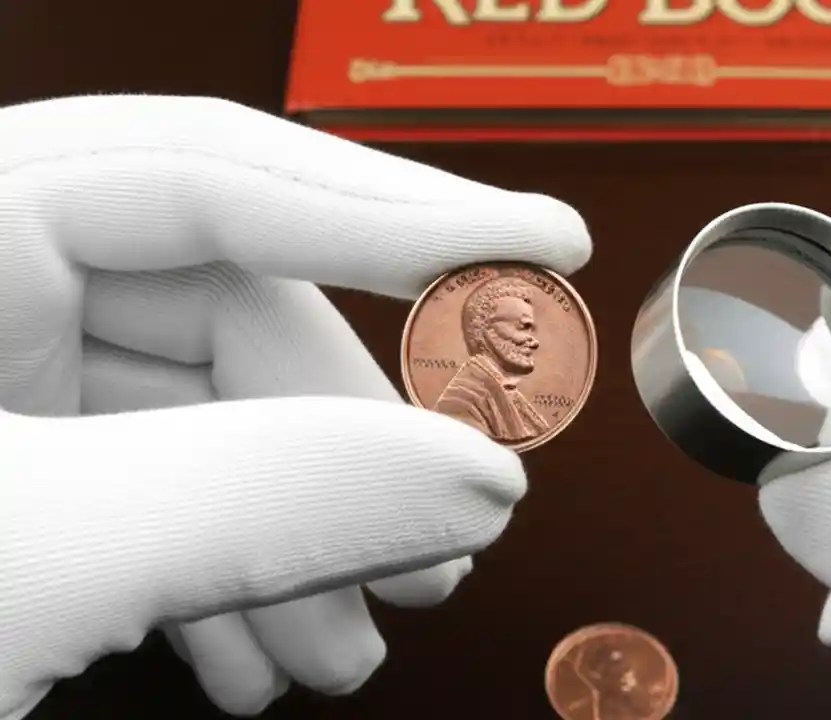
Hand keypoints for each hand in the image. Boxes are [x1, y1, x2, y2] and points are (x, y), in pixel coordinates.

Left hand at [0, 95, 589, 717]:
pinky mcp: (10, 490)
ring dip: (301, 540)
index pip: (206, 173)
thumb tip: (467, 473)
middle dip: (351, 446)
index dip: (395, 210)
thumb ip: (267, 497)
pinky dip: (230, 579)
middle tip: (450, 531)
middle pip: (233, 323)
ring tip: (354, 640)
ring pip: (211, 427)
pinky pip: (162, 498)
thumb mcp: (26, 556)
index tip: (535, 244)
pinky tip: (261, 653)